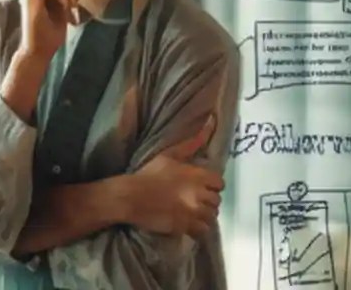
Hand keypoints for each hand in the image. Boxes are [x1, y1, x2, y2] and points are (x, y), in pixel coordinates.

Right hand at [129, 115, 223, 237]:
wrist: (131, 196)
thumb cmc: (149, 173)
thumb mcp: (170, 154)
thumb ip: (192, 142)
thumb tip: (211, 121)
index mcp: (196, 174)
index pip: (219, 183)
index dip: (212, 185)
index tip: (203, 187)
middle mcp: (198, 193)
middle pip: (217, 201)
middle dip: (208, 200)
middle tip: (197, 200)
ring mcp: (192, 211)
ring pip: (211, 216)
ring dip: (204, 215)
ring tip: (193, 213)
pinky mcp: (185, 226)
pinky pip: (202, 231)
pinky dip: (199, 229)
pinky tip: (190, 224)